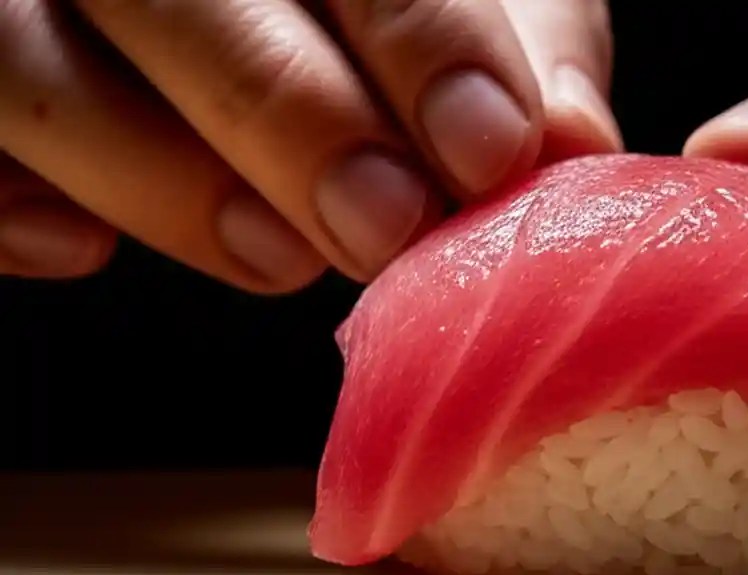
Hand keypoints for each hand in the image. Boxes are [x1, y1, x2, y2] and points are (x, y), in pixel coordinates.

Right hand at [0, 0, 619, 290]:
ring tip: (275, 257)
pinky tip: (79, 248)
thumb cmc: (377, 2)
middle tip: (383, 228)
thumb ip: (524, 44)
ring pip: (16, 52)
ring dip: (143, 167)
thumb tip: (572, 143)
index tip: (486, 151)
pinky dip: (3, 199)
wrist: (257, 0)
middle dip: (279, 109)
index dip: (415, 35)